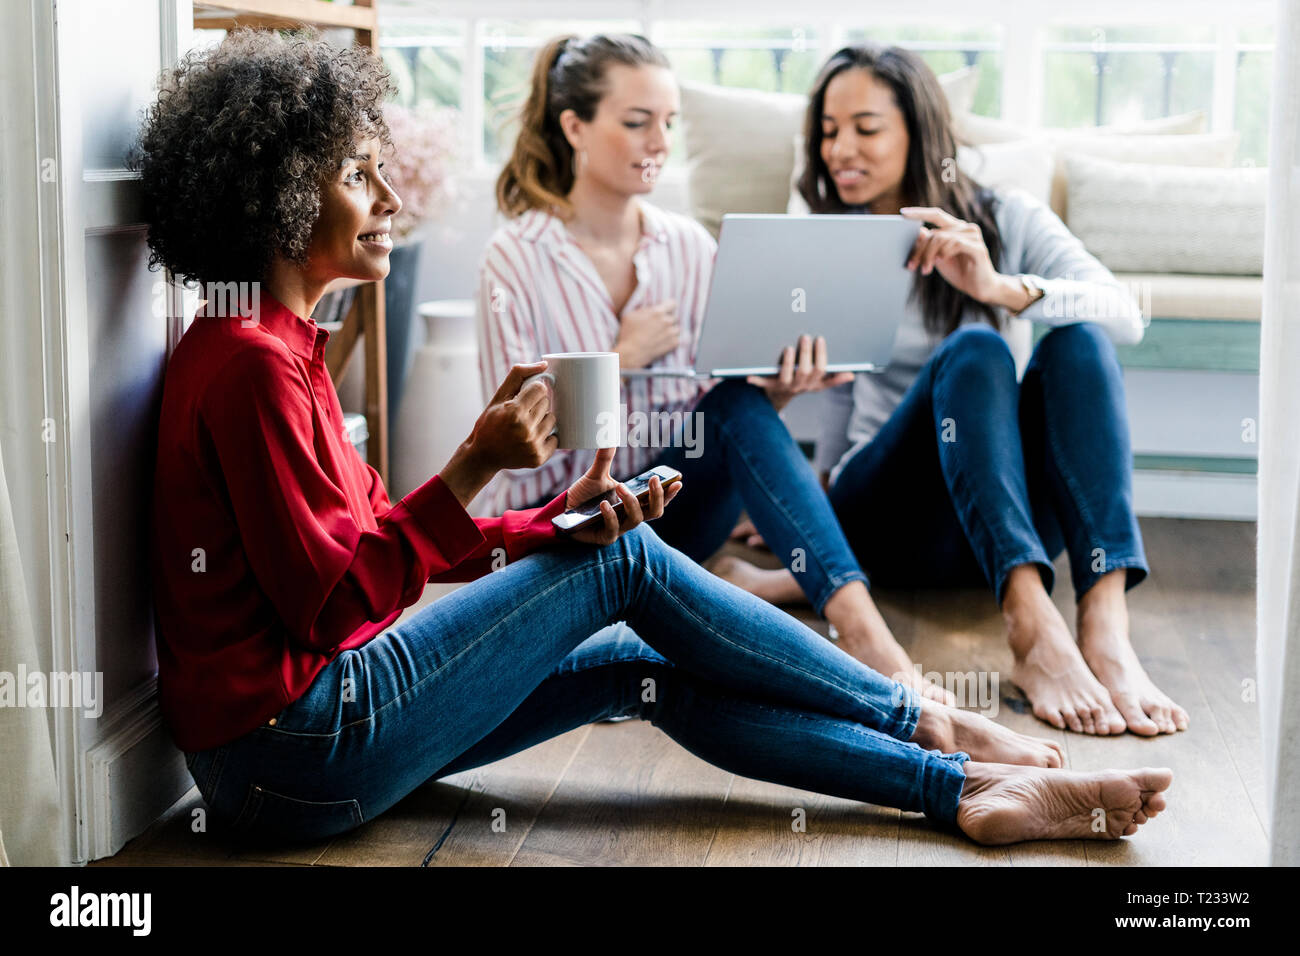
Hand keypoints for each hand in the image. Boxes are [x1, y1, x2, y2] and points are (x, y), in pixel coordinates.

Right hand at [465, 362, 557, 471]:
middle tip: (521, 414)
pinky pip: (555, 438)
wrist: (482, 455)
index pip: (540, 389)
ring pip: (552, 420)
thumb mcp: (499, 396)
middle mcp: (525, 429)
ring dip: (542, 420)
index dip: (531, 391)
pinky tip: (531, 438)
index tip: (522, 398)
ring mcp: (533, 445)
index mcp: (514, 411)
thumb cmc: (490, 422)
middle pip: (546, 403)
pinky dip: (546, 437)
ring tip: (525, 426)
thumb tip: (544, 364)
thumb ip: (519, 375)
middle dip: (535, 405)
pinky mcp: (538, 458)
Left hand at [564, 447, 682, 545]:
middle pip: (654, 512)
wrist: (564, 511)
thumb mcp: (596, 475)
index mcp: (634, 503)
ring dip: (631, 502)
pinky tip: (605, 505)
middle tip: (652, 479)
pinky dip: (611, 516)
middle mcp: (630, 516)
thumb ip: (605, 459)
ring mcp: (619, 528)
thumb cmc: (585, 496)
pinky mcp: (605, 537)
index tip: (678, 481)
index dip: (669, 493)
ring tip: (620, 487)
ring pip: (636, 519)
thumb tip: (608, 437)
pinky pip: (613, 529)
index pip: (657, 500)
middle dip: (657, 496)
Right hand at [613, 299, 680, 368]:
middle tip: (659, 327)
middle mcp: (667, 321)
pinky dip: (673, 341)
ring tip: (661, 337)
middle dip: (668, 321)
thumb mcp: (631, 316)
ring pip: (677, 329)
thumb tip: (651, 308)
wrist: (631, 354)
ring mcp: (671, 333)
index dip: (669, 307)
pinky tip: (664, 343)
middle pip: (674, 318)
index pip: (672, 304)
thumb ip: (644, 310)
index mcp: (657, 312)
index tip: (666, 311)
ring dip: (671, 332)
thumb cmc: (628, 334)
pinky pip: (679, 339)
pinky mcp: (674, 344)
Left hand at [746, 335, 854, 412]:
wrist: (779, 396)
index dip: (821, 356)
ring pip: (788, 376)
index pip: (821, 371)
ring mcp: (784, 386)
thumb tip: (851, 375)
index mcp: (813, 383)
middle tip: (805, 336)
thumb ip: (833, 378)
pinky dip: (756, 380)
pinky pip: (763, 384)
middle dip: (806, 354)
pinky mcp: (769, 386)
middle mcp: (800, 385)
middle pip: (805, 371)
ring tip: (788, 348)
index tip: (820, 339)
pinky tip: (749, 376)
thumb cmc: (801, 383)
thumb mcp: (818, 382)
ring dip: (788, 363)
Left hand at [901, 206, 1002, 304]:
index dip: (919, 212)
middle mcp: (966, 228)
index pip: (936, 215)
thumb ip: (929, 245)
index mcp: (955, 228)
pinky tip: (940, 261)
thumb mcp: (938, 258)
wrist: (979, 288)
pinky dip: (944, 253)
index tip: (903, 213)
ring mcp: (973, 236)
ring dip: (929, 256)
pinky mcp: (978, 247)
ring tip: (925, 270)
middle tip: (911, 265)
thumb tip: (918, 231)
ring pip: (942, 238)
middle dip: (920, 250)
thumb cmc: (959, 271)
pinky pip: (956, 244)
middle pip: (935, 232)